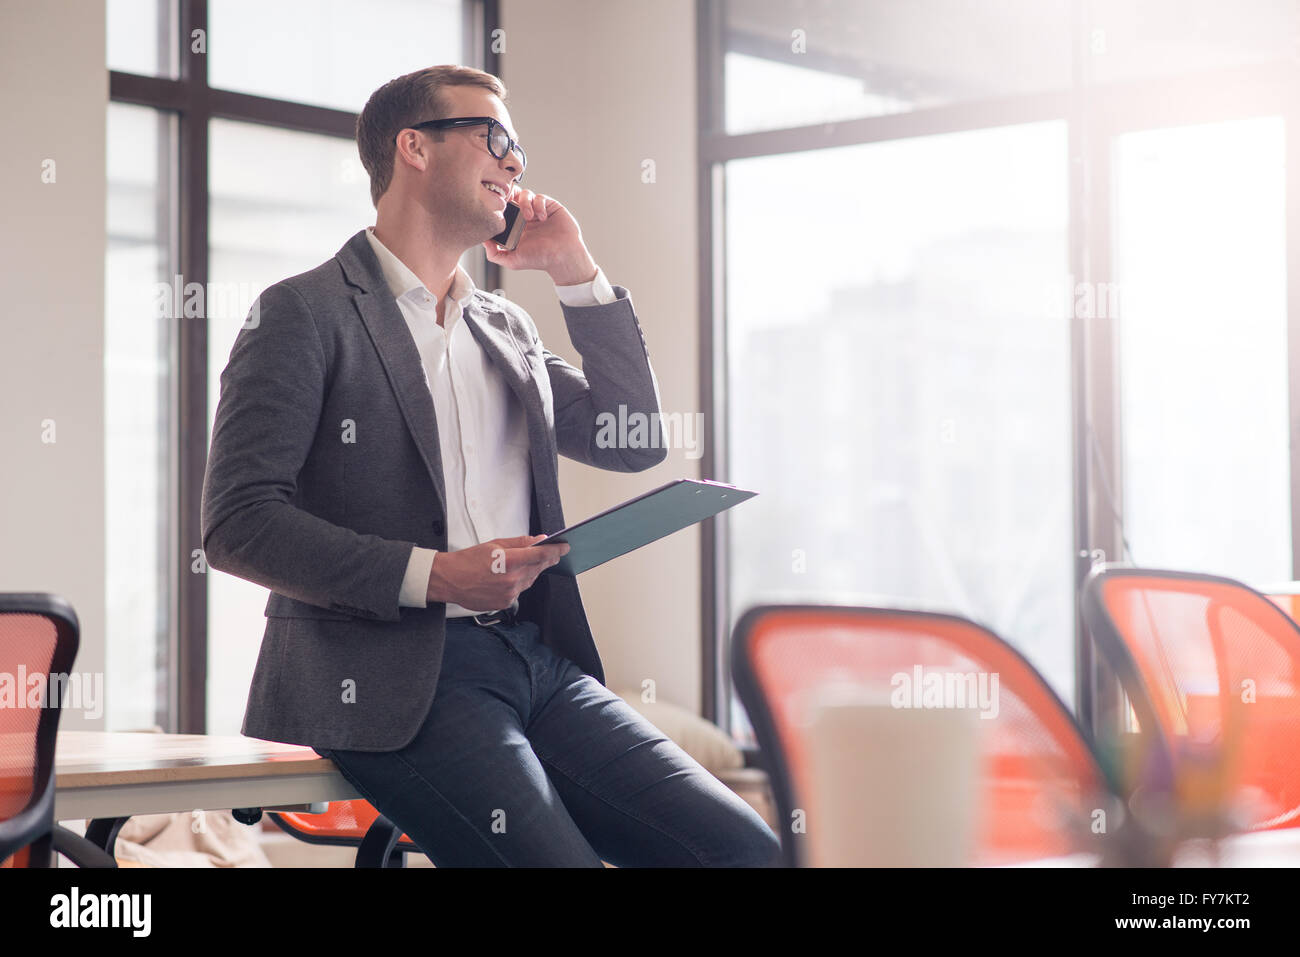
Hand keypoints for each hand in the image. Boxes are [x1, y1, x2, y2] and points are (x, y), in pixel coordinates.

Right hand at [425, 534, 569, 609]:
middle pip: (538, 568)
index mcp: (509, 561)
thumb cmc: (468, 560)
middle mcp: (511, 579)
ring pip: (529, 580)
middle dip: (545, 560)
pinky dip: (519, 583)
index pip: (541, 555)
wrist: (449, 580)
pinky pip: (519, 591)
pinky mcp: (504, 603)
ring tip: (526, 564)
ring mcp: (509, 593)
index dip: (556, 550)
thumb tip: (539, 540)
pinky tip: (510, 577)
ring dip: (531, 571)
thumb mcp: (495, 545)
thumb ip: (520, 543)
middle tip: (552, 553)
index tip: (564, 547)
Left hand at [482, 186, 597, 284]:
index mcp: (515, 226)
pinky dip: (538, 204)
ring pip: (525, 194)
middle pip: (512, 196)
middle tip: (508, 203)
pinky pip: (540, 197)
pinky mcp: (549, 206)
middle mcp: (525, 216)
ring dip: (524, 203)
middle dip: (509, 196)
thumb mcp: (513, 261)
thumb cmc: (540, 260)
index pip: (502, 209)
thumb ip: (495, 255)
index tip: (496, 208)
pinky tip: (542, 217)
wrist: (563, 257)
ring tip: (529, 217)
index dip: (498, 205)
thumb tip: (483, 242)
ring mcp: (537, 210)